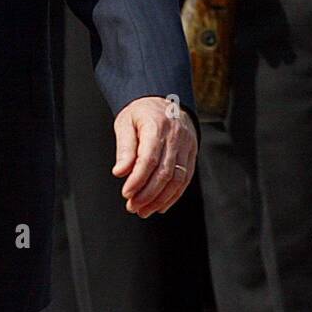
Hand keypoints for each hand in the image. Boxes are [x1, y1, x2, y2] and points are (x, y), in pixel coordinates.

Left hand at [112, 95, 197, 216]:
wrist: (164, 101)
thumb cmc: (142, 112)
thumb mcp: (126, 123)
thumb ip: (124, 148)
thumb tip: (120, 172)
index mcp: (157, 125)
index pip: (149, 158)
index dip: (138, 179)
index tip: (126, 193)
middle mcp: (176, 136)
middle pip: (165, 172)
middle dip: (148, 194)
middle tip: (133, 206)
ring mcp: (187, 145)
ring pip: (178, 179)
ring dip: (160, 199)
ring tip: (144, 210)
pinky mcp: (192, 153)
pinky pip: (186, 179)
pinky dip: (173, 196)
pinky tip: (160, 205)